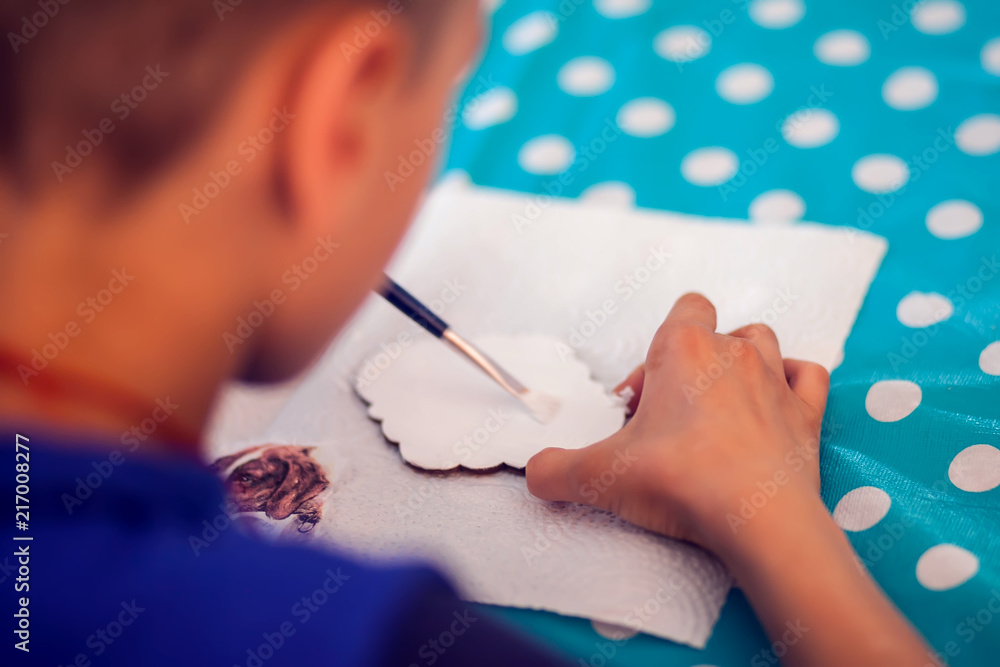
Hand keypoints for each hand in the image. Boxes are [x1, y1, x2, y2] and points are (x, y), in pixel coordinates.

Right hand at [527, 293, 932, 665]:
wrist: (758, 519)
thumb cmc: (681, 481)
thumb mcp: (599, 477)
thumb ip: (556, 470)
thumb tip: (534, 474)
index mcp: (684, 348)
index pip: (685, 307)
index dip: (659, 348)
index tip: (642, 400)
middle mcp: (733, 352)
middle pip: (712, 333)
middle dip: (688, 368)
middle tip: (666, 422)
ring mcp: (776, 379)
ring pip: (761, 342)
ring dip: (740, 364)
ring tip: (717, 406)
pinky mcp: (807, 413)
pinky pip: (808, 375)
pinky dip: (793, 382)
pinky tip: (775, 405)